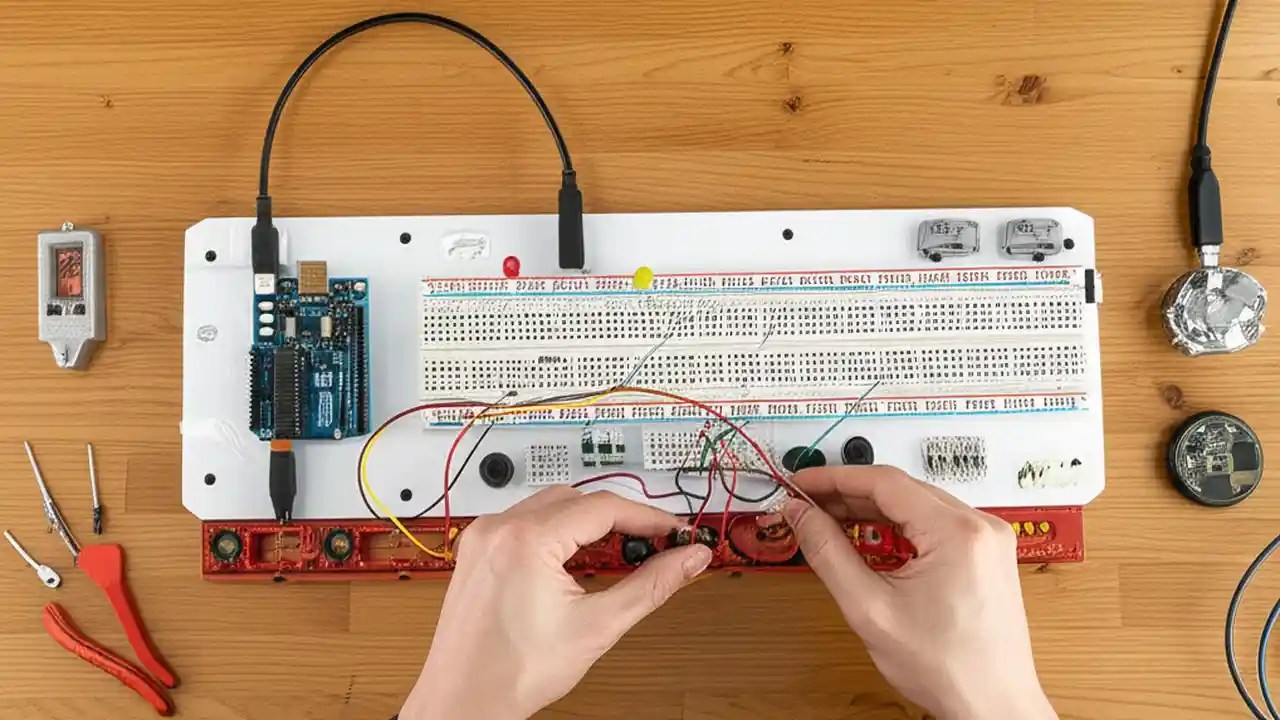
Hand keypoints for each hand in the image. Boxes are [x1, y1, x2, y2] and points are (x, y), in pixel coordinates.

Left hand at [400, 487, 712, 719]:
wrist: (463, 702)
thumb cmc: (515, 673)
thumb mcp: (597, 627)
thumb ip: (650, 586)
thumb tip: (689, 559)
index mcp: (526, 540)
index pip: (602, 507)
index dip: (647, 518)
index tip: (675, 532)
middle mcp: (499, 528)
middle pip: (576, 499)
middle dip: (619, 517)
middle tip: (655, 543)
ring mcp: (483, 537)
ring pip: (550, 505)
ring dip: (587, 522)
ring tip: (620, 551)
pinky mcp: (477, 550)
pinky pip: (525, 522)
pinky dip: (557, 531)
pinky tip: (576, 559)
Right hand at [783, 466, 1056, 719]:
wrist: (993, 705)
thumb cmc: (946, 667)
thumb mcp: (870, 609)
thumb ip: (828, 553)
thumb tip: (800, 515)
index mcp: (957, 532)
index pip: (884, 482)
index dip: (834, 478)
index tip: (800, 482)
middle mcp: (980, 525)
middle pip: (901, 488)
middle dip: (849, 494)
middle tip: (806, 504)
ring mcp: (988, 538)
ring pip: (917, 503)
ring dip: (872, 509)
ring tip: (829, 519)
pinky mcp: (987, 553)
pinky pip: (935, 522)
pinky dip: (898, 525)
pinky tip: (868, 536)